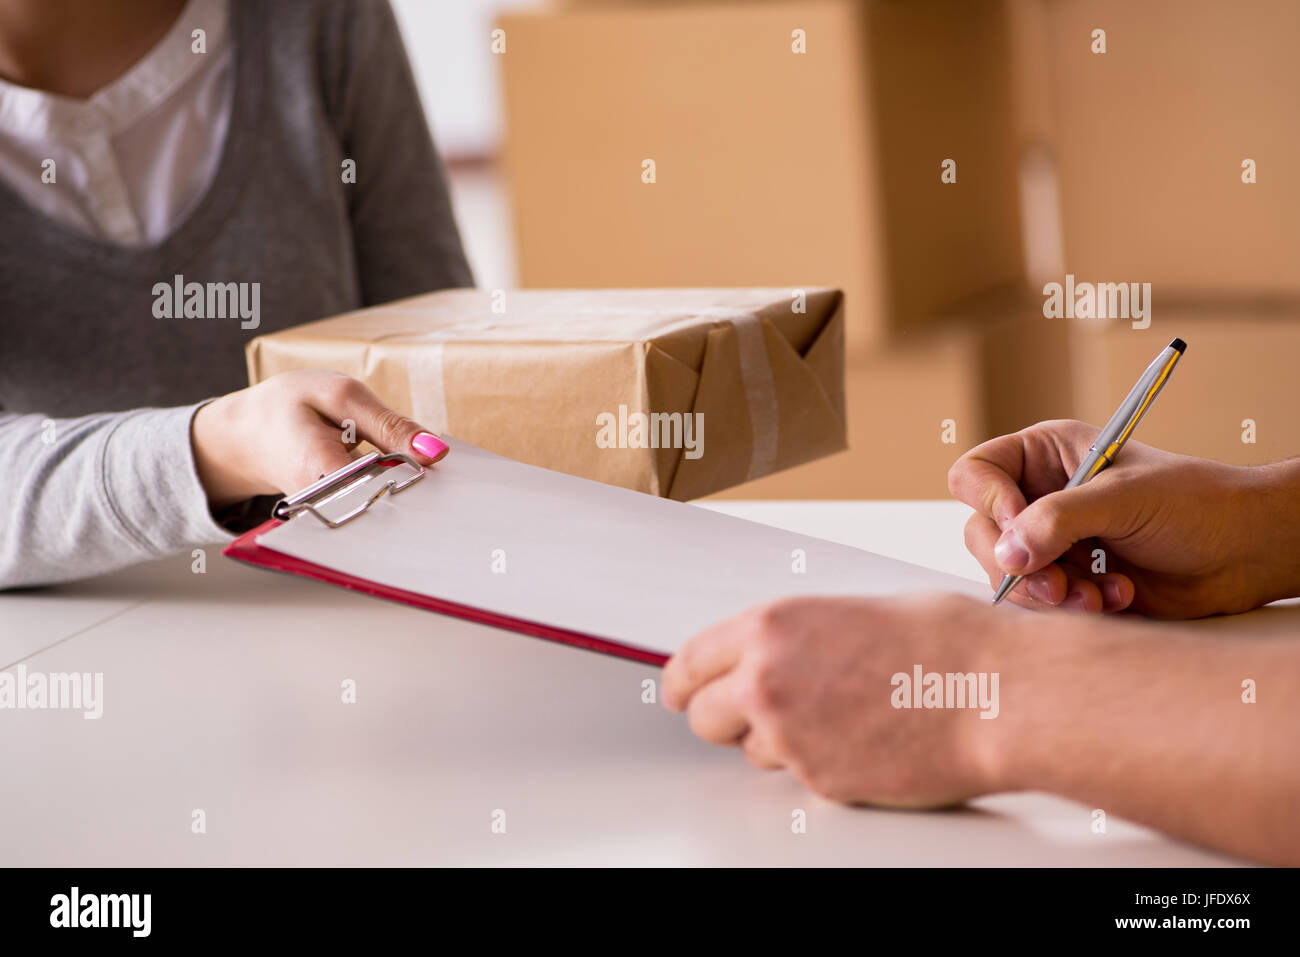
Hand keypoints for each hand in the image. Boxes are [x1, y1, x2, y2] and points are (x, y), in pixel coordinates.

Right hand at [191, 371, 447, 507]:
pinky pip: (375, 509)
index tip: (437, 469)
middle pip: (387, 508)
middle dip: (418, 491)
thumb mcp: (341, 396)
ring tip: (421, 473)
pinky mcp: (337, 515)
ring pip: (383, 511)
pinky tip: (407, 481)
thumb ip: (388, 424)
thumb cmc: (291, 407)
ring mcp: (329, 515)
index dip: (417, 481)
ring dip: (409, 492)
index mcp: (320, 468)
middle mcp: (324, 503)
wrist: (248, 435)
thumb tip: (436, 452)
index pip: (382, 489)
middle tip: (439, 473)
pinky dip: (395, 493)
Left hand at [661, 594, 1014, 807]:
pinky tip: (861, 739)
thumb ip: (800, 635)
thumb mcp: (855, 611)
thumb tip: (782, 650)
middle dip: (723, 713)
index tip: (682, 688)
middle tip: (752, 709)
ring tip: (835, 717)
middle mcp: (767, 682)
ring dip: (774, 739)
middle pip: (702, 714)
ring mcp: (791, 737)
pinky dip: (818, 762)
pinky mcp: (821, 781)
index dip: (683, 680)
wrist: (998, 695)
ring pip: (749, 749)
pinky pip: (797, 776)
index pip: (689, 663)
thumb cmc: (947, 643)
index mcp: (771, 627)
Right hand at [948, 419, 1299, 617]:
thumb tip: (1008, 553)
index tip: (1020, 528)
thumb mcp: (1124, 497)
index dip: (990, 503)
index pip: (976, 475)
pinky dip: (1072, 608)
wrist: (1245, 552)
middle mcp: (1039, 496)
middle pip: (982, 533)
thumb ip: (1059, 520)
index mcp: (1045, 455)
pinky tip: (1117, 597)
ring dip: (1051, 593)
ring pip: (1008, 575)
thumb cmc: (1196, 504)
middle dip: (1020, 565)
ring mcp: (1051, 542)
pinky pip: (1039, 603)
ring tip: (1099, 595)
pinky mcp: (1068, 581)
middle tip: (1058, 584)